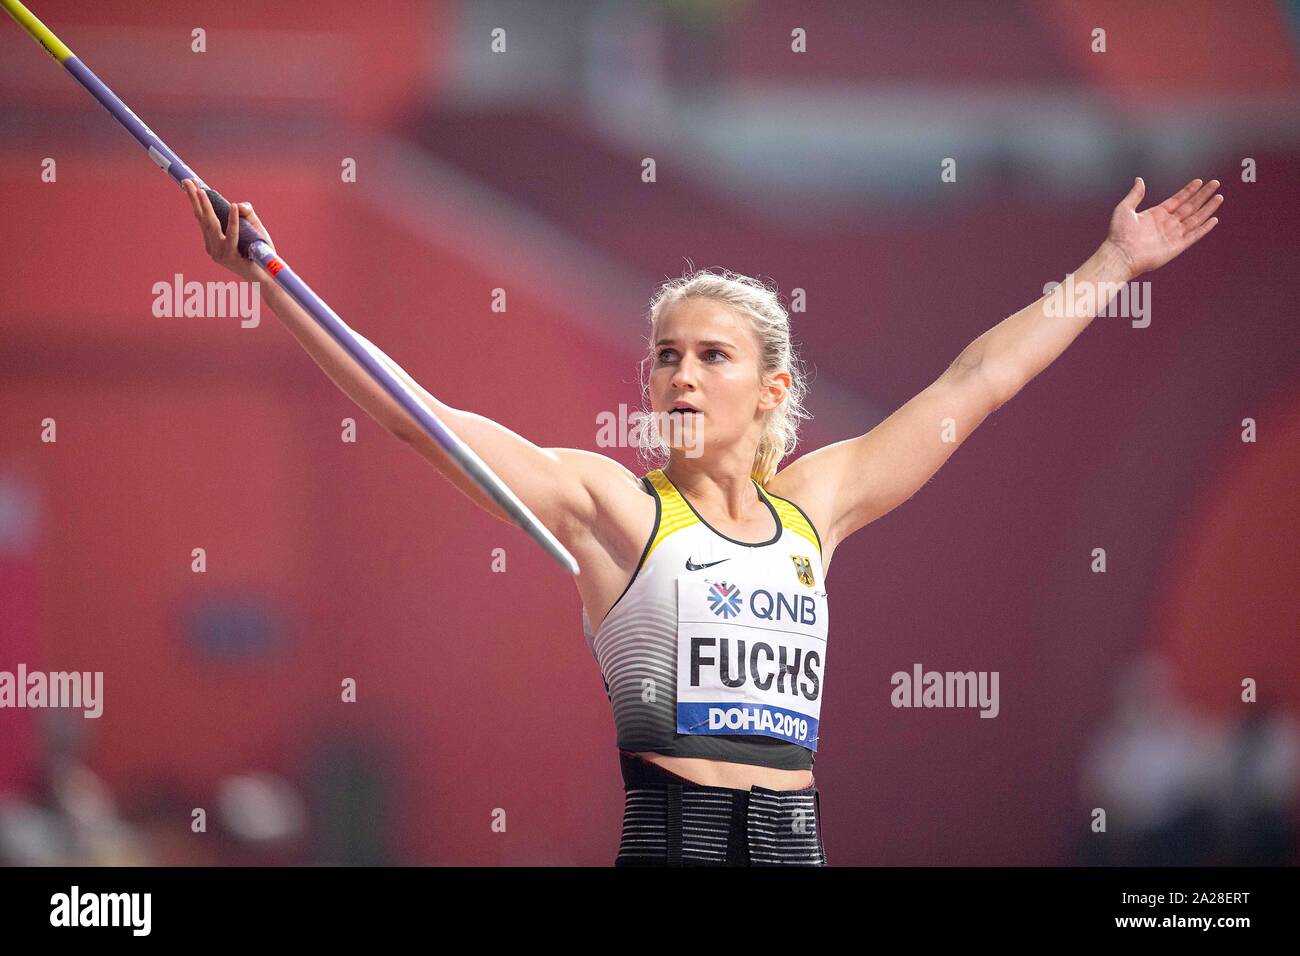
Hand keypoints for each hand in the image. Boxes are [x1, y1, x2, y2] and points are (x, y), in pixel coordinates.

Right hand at [183, 178, 273, 284]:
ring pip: (212, 225)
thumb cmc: (259, 253)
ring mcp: (220, 253)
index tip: (189, 184)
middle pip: (202, 219)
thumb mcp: (253, 230)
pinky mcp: (231, 257)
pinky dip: (233, 220)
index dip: (195, 201)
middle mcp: (213, 248)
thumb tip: (238, 204)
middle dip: (194, 199)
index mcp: (213, 242)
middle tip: (188, 181)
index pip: (202, 218)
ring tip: (202, 190)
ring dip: (206, 206)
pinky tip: (233, 206)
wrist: (267, 277)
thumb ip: (246, 215)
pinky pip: (232, 235)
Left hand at [1105, 176, 1222, 278]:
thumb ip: (1135, 194)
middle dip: (1203, 195)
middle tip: (1216, 183)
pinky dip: (1204, 228)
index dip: (1188, 191)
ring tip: (1219, 197)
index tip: (1199, 181)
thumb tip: (1139, 179)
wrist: (1119, 255)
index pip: (1177, 200)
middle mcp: (1166, 224)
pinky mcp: (1176, 247)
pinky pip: (1193, 236)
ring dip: (1207, 208)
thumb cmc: (1118, 234)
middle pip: (1189, 207)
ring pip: (1195, 219)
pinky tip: (1214, 219)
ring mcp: (1172, 235)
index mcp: (1156, 214)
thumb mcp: (1125, 209)